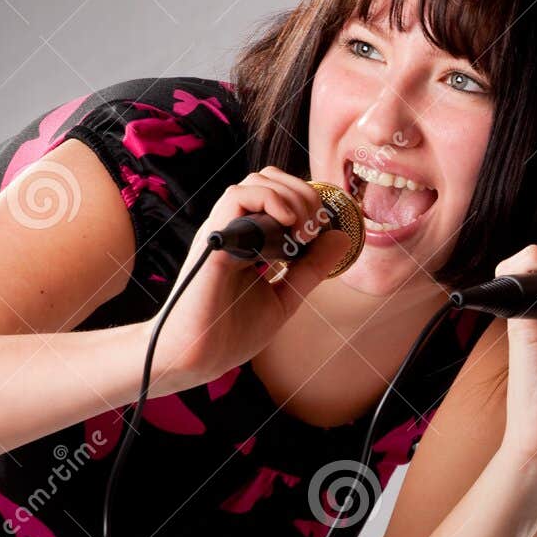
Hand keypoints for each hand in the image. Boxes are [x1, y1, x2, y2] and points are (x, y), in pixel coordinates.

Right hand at [153, 167, 352, 389]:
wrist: (197, 358)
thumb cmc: (230, 334)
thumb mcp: (284, 296)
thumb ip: (310, 268)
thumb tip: (340, 237)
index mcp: (247, 240)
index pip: (276, 195)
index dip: (306, 201)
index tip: (322, 231)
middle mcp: (233, 230)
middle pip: (268, 178)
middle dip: (303, 193)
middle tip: (315, 227)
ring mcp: (222, 232)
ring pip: (255, 181)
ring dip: (291, 196)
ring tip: (303, 230)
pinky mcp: (214, 240)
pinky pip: (236, 197)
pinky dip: (269, 200)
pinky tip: (287, 225)